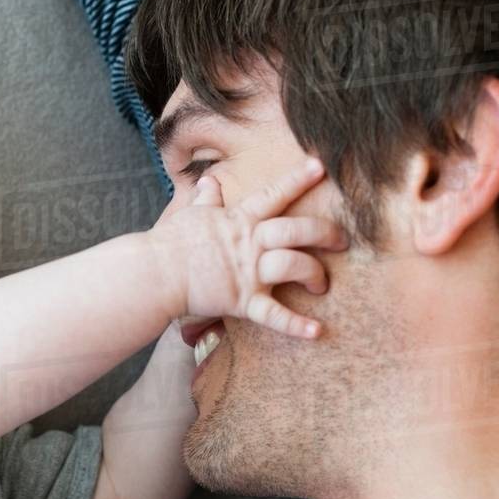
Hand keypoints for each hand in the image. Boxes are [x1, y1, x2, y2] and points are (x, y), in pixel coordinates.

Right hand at [150, 158, 346, 337]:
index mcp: (239, 220)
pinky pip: (274, 315)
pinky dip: (297, 326)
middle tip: (342, 240)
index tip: (321, 167)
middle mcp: (250, 243)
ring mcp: (248, 272)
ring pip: (295, 265)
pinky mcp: (242, 301)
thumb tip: (208, 180)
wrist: (155, 272)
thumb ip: (206, 199)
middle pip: (298, 229)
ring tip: (321, 285)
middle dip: (326, 232)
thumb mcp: (191, 215)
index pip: (274, 194)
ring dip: (315, 274)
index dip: (298, 179)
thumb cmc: (171, 244)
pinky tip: (317, 332)